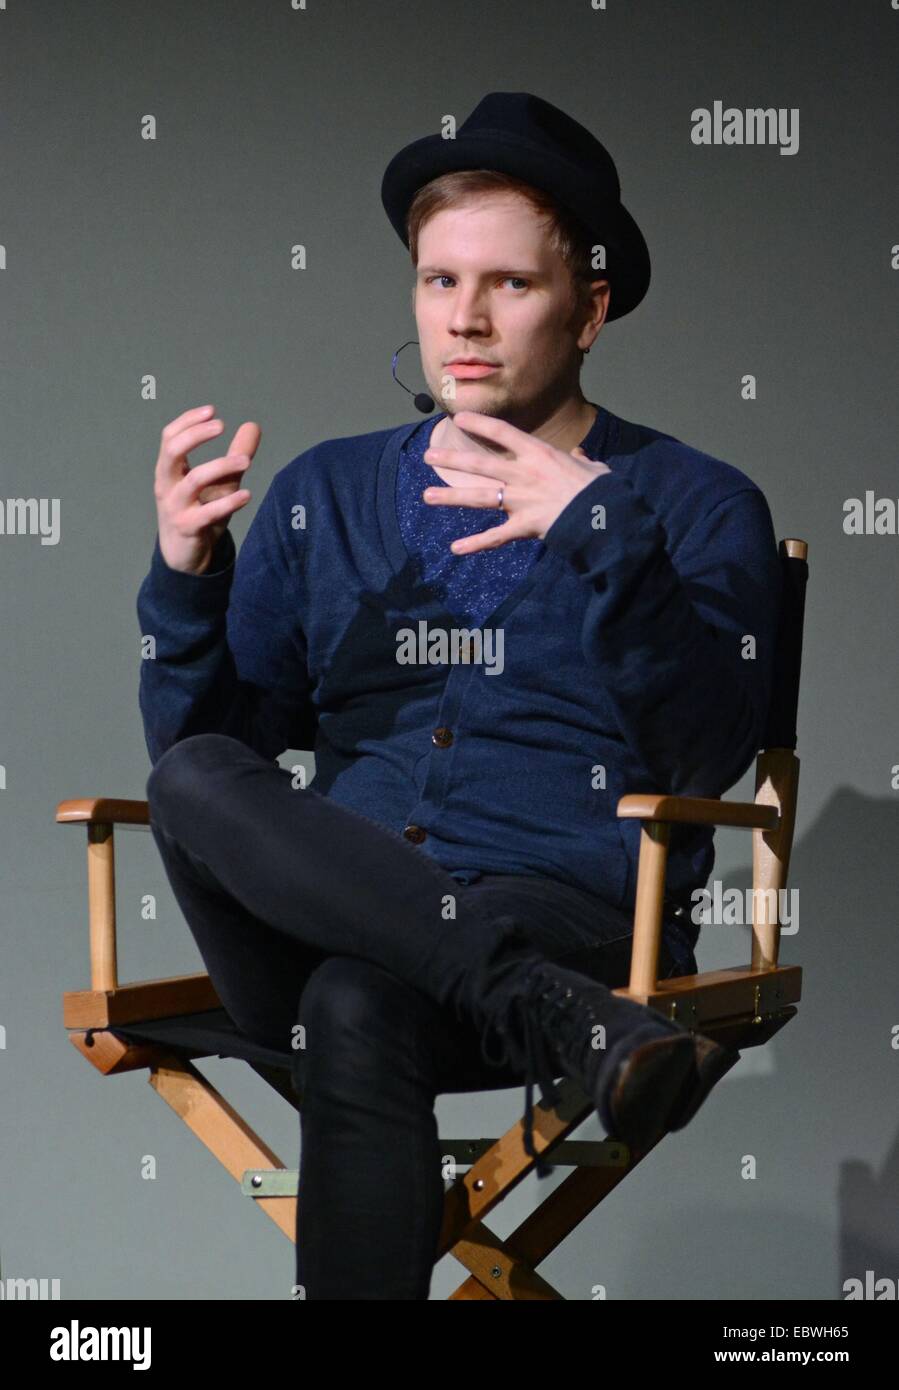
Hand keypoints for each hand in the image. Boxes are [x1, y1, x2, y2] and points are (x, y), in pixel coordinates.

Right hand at [154, 405, 259, 573]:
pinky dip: (229, 503)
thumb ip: (235, 454)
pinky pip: (208, 512)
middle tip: (221, 425)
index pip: (170, 437)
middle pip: (173, 451)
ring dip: (221, 466)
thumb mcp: (219, 481)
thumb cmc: (199, 511)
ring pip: (194, 480)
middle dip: (196, 435)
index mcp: (169, 470)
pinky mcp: (189, 527)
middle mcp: (167, 485)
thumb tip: (253, 426)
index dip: (188, 421)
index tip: (212, 410)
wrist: (184, 555)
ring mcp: (176, 507)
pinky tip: (247, 495)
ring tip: (246, 461)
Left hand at [421, 410, 610, 554]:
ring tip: (427, 496)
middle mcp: (523, 474)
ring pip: (479, 497)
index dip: (479, 424)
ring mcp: (520, 501)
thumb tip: (579, 456)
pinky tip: (456, 548)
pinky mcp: (524, 526)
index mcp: (538, 454)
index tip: (460, 418)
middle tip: (428, 456)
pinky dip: (476, 544)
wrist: (604, 514)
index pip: (502, 432)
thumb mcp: (592, 468)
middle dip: (452, 460)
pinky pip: (495, 537)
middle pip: (480, 464)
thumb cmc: (601, 489)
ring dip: (451, 496)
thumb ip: (580, 461)